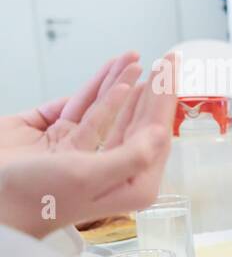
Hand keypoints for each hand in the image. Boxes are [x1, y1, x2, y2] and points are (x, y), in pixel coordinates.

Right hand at [0, 56, 176, 238]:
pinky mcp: (55, 137)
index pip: (155, 134)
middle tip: (170, 59)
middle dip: (153, 89)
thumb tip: (162, 134)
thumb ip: (130, 157)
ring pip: (111, 110)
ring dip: (124, 82)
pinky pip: (82, 107)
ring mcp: (82, 150)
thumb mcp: (87, 176)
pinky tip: (115, 76)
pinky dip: (97, 89)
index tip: (174, 71)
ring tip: (137, 59)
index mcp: (127, 184)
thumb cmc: (33, 197)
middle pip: (139, 121)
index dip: (165, 100)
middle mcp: (110, 168)